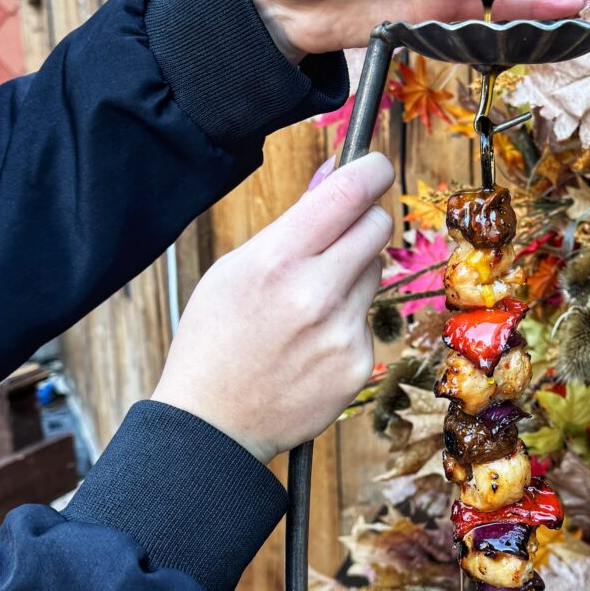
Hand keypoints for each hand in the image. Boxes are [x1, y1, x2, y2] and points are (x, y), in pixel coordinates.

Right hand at [152, 154, 394, 462]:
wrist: (212, 425)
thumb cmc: (215, 339)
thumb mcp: (235, 268)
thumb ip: (294, 220)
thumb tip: (339, 171)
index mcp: (277, 260)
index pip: (350, 193)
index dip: (372, 169)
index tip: (375, 166)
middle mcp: (316, 294)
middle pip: (377, 227)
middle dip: (363, 222)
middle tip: (338, 236)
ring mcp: (342, 332)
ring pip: (373, 273)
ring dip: (351, 276)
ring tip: (305, 305)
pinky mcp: (357, 364)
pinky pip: (367, 321)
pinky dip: (346, 323)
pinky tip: (309, 344)